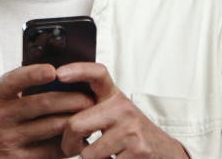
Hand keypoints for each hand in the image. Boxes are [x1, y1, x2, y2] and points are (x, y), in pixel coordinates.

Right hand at [0, 64, 94, 158]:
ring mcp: (9, 139)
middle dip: (72, 99)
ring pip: (52, 126)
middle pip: (43, 103)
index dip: (34, 73)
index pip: (15, 79)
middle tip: (89, 97)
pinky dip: (67, 143)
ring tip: (89, 115)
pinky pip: (50, 151)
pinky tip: (77, 138)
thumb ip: (15, 89)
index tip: (53, 70)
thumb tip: (51, 76)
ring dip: (74, 120)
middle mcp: (1, 116)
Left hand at [57, 63, 189, 158]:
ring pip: (87, 152)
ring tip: (100, 154)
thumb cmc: (131, 133)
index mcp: (114, 96)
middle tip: (72, 147)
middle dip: (68, 144)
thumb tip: (57, 110)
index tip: (60, 73)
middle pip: (75, 125)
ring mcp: (130, 129)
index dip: (77, 70)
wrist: (165, 152)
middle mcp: (122, 108)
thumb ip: (92, 108)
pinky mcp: (137, 150)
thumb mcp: (114, 113)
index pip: (97, 73)